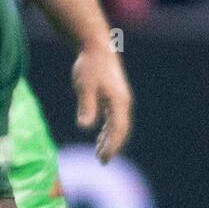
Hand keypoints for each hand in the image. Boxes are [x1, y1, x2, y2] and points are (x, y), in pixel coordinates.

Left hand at [72, 43, 132, 162]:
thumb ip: (87, 106)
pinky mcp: (115, 95)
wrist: (96, 46)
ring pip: (119, 124)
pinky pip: (116, 117)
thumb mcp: (84, 86)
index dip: (112, 146)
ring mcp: (121, 98)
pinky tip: (99, 135)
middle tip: (102, 161)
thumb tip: (86, 126)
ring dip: (111, 139)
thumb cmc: (89, 65)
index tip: (102, 159)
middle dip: (113, 146)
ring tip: (99, 153)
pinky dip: (109, 129)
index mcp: (118, 101)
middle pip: (122, 129)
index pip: (118, 129)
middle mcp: (123, 101)